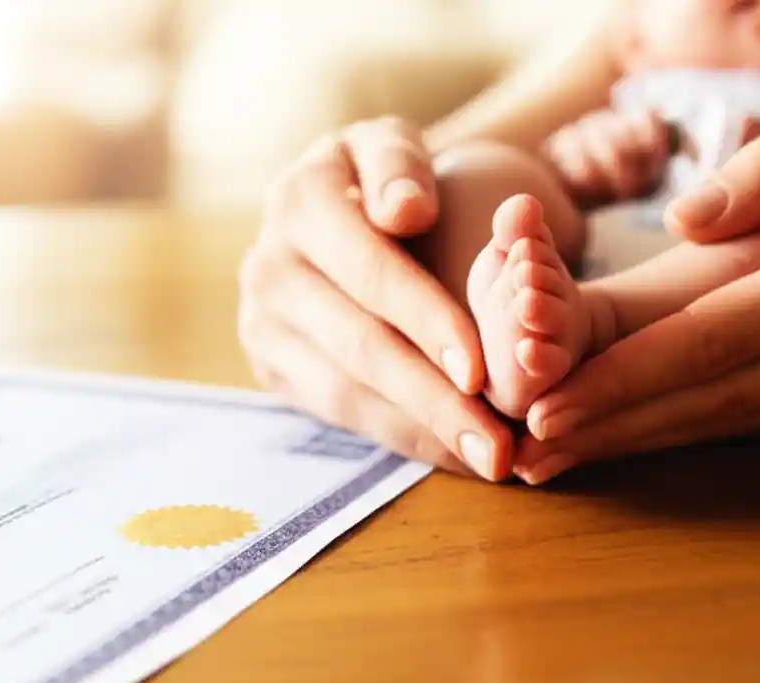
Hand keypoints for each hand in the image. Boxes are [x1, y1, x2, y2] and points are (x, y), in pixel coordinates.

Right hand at [238, 116, 512, 479]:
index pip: (370, 271)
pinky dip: (403, 436)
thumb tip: (403, 211)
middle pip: (359, 344)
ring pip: (346, 391)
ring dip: (422, 431)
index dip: (426, 321)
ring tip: (490, 461)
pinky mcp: (272, 366)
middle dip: (432, 399)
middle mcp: (267, 266)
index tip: (480, 370)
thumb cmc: (385, 176)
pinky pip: (341, 413)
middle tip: (497, 447)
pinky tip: (456, 452)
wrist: (334, 208)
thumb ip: (400, 166)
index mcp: (298, 201)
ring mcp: (261, 323)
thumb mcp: (393, 144)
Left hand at [514, 101, 759, 483]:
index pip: (711, 342)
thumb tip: (686, 219)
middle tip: (528, 455)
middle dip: (615, 430)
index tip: (546, 408)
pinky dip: (694, 427)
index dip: (623, 382)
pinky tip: (636, 434)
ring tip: (562, 457)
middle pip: (715, 398)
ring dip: (645, 441)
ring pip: (738, 417)